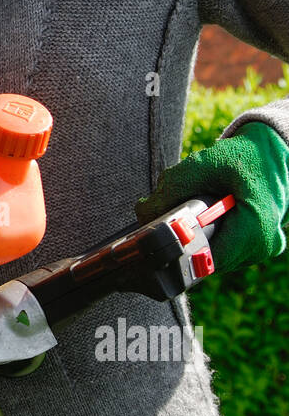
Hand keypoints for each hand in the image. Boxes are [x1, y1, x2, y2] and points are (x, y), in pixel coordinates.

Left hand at [134, 122, 288, 272]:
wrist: (271, 154)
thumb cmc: (242, 157)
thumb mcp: (202, 165)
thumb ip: (171, 189)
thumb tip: (144, 214)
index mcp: (255, 226)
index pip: (208, 258)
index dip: (181, 250)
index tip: (166, 236)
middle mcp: (264, 245)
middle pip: (210, 261)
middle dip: (190, 243)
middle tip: (181, 221)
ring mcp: (264, 250)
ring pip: (217, 259)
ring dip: (202, 242)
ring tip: (200, 217)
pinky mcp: (260, 250)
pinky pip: (227, 253)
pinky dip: (214, 239)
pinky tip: (212, 221)